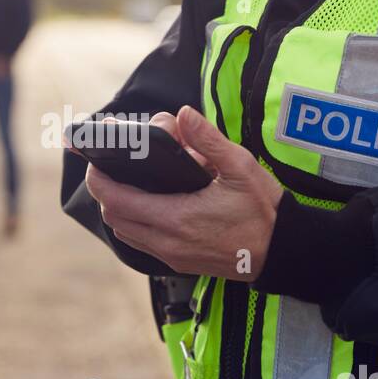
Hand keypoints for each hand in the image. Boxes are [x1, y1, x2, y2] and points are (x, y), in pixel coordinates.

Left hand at [85, 106, 284, 280]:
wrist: (282, 252)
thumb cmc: (263, 212)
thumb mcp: (241, 167)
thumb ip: (208, 140)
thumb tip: (183, 115)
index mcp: (177, 217)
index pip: (117, 200)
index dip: (98, 179)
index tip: (95, 161)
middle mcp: (168, 242)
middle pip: (114, 217)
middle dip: (106, 192)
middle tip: (112, 168)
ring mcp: (172, 256)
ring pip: (125, 233)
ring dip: (120, 209)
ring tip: (131, 184)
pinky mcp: (179, 263)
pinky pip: (143, 243)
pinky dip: (136, 223)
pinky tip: (152, 205)